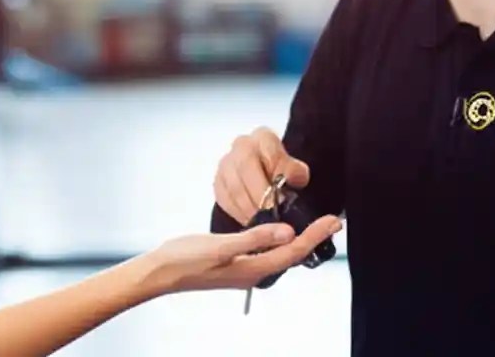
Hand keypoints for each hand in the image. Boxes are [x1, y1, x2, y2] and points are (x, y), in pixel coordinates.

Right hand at [144, 217, 342, 295]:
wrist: (160, 272)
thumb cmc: (185, 259)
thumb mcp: (221, 246)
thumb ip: (254, 238)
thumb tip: (288, 233)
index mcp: (252, 269)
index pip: (293, 252)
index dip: (315, 236)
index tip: (333, 221)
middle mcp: (253, 271)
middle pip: (292, 255)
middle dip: (313, 238)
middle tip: (332, 221)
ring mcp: (244, 268)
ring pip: (279, 254)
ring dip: (298, 239)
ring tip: (314, 224)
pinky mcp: (235, 262)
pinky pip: (265, 251)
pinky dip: (278, 239)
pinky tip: (279, 230)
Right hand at [214, 127, 310, 224]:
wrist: (268, 176)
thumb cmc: (283, 173)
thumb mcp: (296, 171)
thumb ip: (296, 172)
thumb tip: (292, 178)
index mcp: (264, 138)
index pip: (268, 155)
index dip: (274, 179)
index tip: (280, 201)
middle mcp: (241, 145)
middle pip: (245, 168)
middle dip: (258, 195)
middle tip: (269, 214)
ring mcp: (226, 162)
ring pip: (233, 185)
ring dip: (247, 207)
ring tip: (261, 222)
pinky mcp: (218, 181)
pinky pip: (224, 197)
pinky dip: (237, 212)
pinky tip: (249, 220)